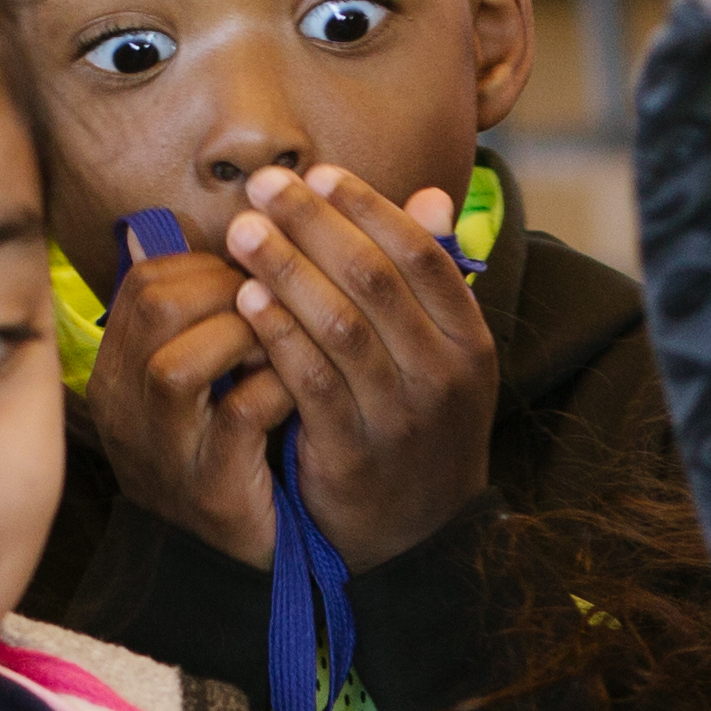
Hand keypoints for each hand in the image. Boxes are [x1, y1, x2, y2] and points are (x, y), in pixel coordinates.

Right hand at [91, 244, 285, 571]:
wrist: (246, 556)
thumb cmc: (235, 445)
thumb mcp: (205, 372)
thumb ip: (206, 303)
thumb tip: (209, 218)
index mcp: (119, 370)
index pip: (145, 281)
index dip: (207, 265)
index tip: (256, 277)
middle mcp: (126, 409)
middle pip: (155, 309)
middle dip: (229, 290)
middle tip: (277, 303)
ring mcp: (164, 454)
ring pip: (181, 364)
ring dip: (246, 337)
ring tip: (284, 345)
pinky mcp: (211, 491)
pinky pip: (238, 418)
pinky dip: (274, 389)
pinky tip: (300, 389)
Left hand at [222, 164, 498, 567]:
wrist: (418, 536)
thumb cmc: (419, 426)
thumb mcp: (443, 357)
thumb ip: (431, 280)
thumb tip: (432, 196)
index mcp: (468, 340)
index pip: (421, 253)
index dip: (367, 206)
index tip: (317, 174)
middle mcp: (443, 375)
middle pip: (375, 278)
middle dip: (314, 224)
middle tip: (264, 187)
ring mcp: (401, 415)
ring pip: (340, 324)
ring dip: (286, 270)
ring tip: (243, 232)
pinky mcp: (356, 452)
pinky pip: (312, 381)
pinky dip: (278, 335)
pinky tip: (246, 300)